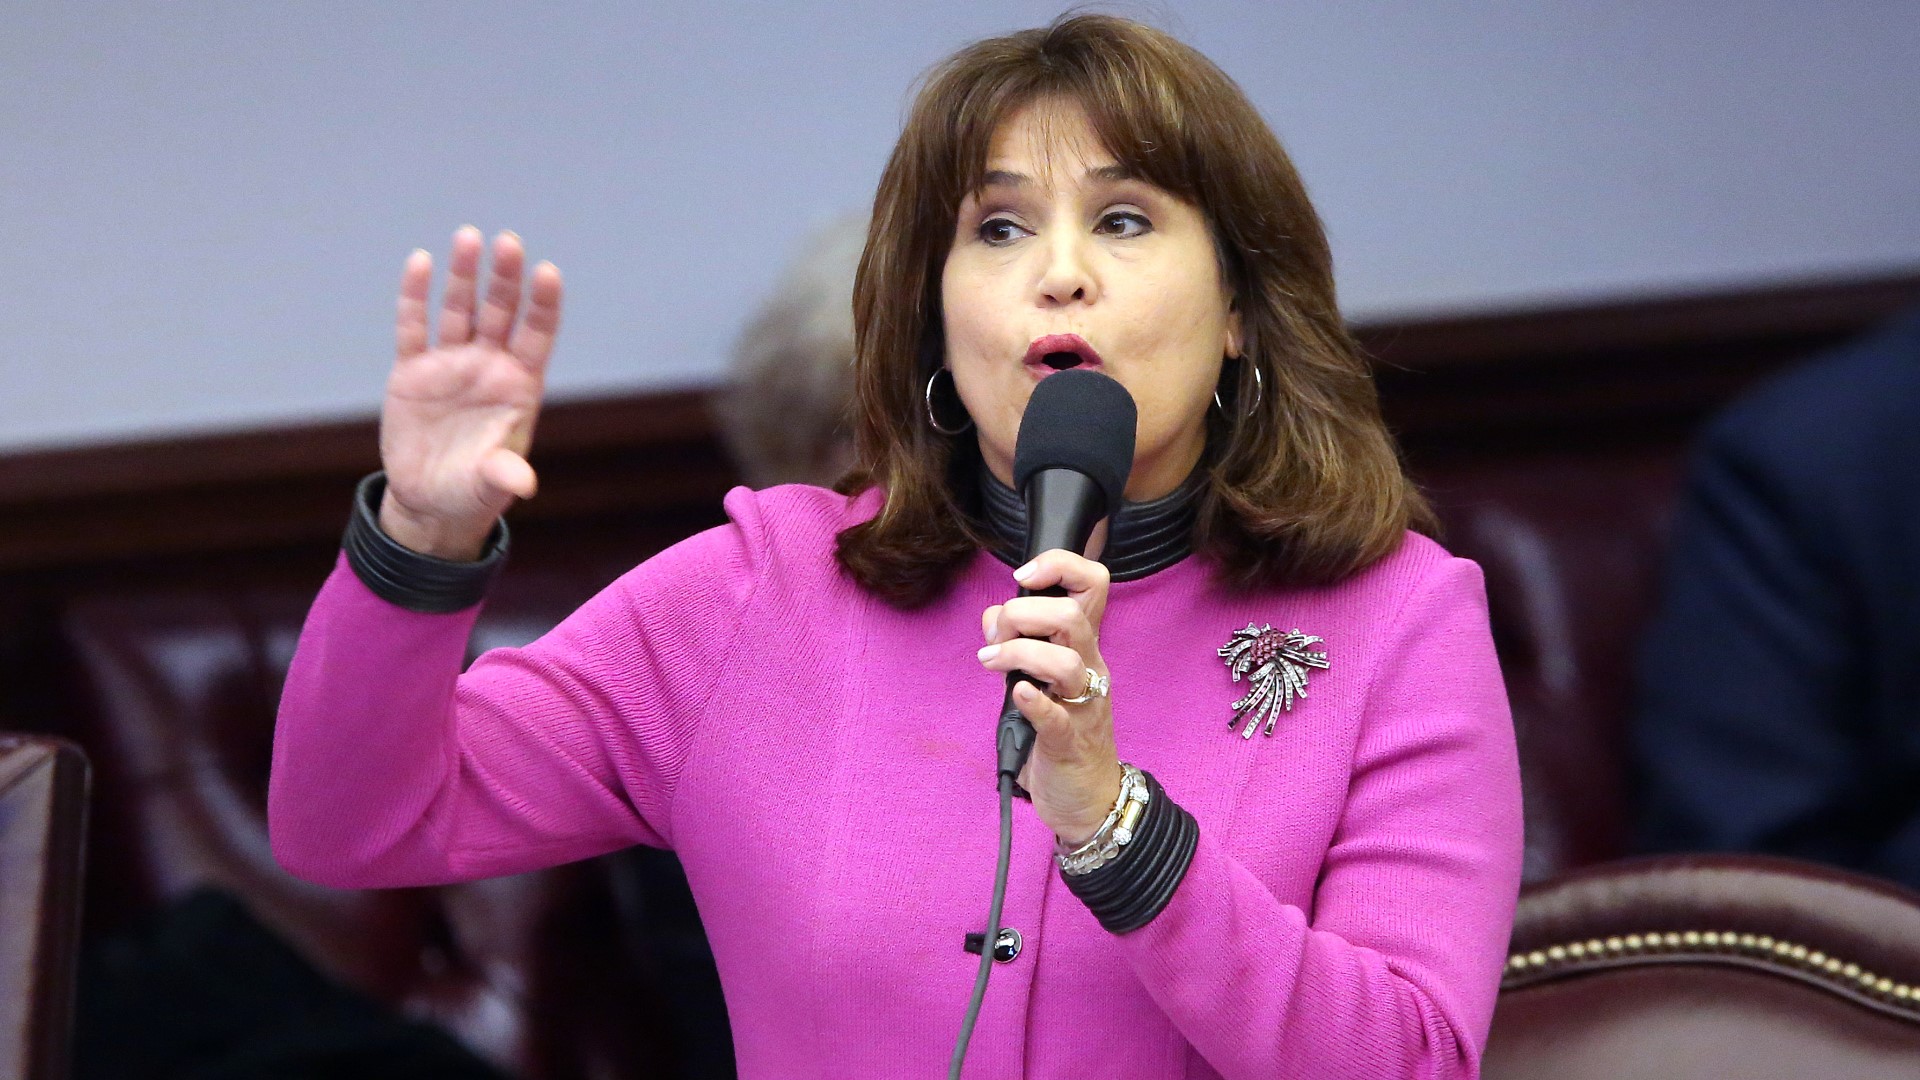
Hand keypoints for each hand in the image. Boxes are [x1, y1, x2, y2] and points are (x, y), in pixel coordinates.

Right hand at [378, 226, 562, 558]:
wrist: (430, 501)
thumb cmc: (473, 491)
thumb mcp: (489, 487)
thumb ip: (503, 476)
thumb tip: (523, 483)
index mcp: (518, 386)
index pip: (537, 336)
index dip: (543, 305)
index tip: (547, 272)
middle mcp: (488, 367)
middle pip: (500, 312)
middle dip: (504, 278)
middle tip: (508, 242)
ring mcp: (450, 364)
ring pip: (459, 309)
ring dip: (463, 274)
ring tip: (468, 237)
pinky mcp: (412, 371)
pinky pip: (414, 327)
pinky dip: (416, 296)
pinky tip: (420, 262)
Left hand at [976, 550, 1123, 843]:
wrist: (1087, 798)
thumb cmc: (1060, 732)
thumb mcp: (1037, 676)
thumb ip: (1016, 640)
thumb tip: (994, 615)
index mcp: (1082, 647)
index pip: (1091, 584)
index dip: (1059, 565)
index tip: (1022, 575)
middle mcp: (1089, 669)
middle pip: (1073, 615)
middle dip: (1023, 613)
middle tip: (997, 637)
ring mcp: (1082, 706)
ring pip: (1067, 661)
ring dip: (1020, 652)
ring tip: (992, 663)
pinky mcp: (1068, 743)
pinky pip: (1056, 716)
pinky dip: (1035, 700)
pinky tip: (1019, 694)